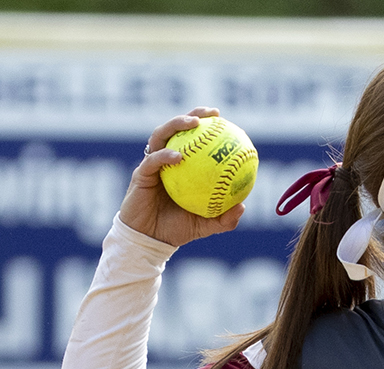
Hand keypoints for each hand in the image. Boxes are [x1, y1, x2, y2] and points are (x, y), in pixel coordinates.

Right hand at [120, 109, 246, 247]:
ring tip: (193, 123)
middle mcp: (165, 159)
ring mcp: (152, 165)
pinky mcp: (140, 174)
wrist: (150, 240)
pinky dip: (165, 156)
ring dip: (176, 124)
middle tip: (212, 113)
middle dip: (194, 114)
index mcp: (181, 166)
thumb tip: (242, 206)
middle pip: (177, 128)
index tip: (224, 120)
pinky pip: (153, 160)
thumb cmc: (176, 230)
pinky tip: (178, 157)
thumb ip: (223, 218)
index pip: (194, 139)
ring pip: (160, 135)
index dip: (208, 126)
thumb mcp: (205, 225)